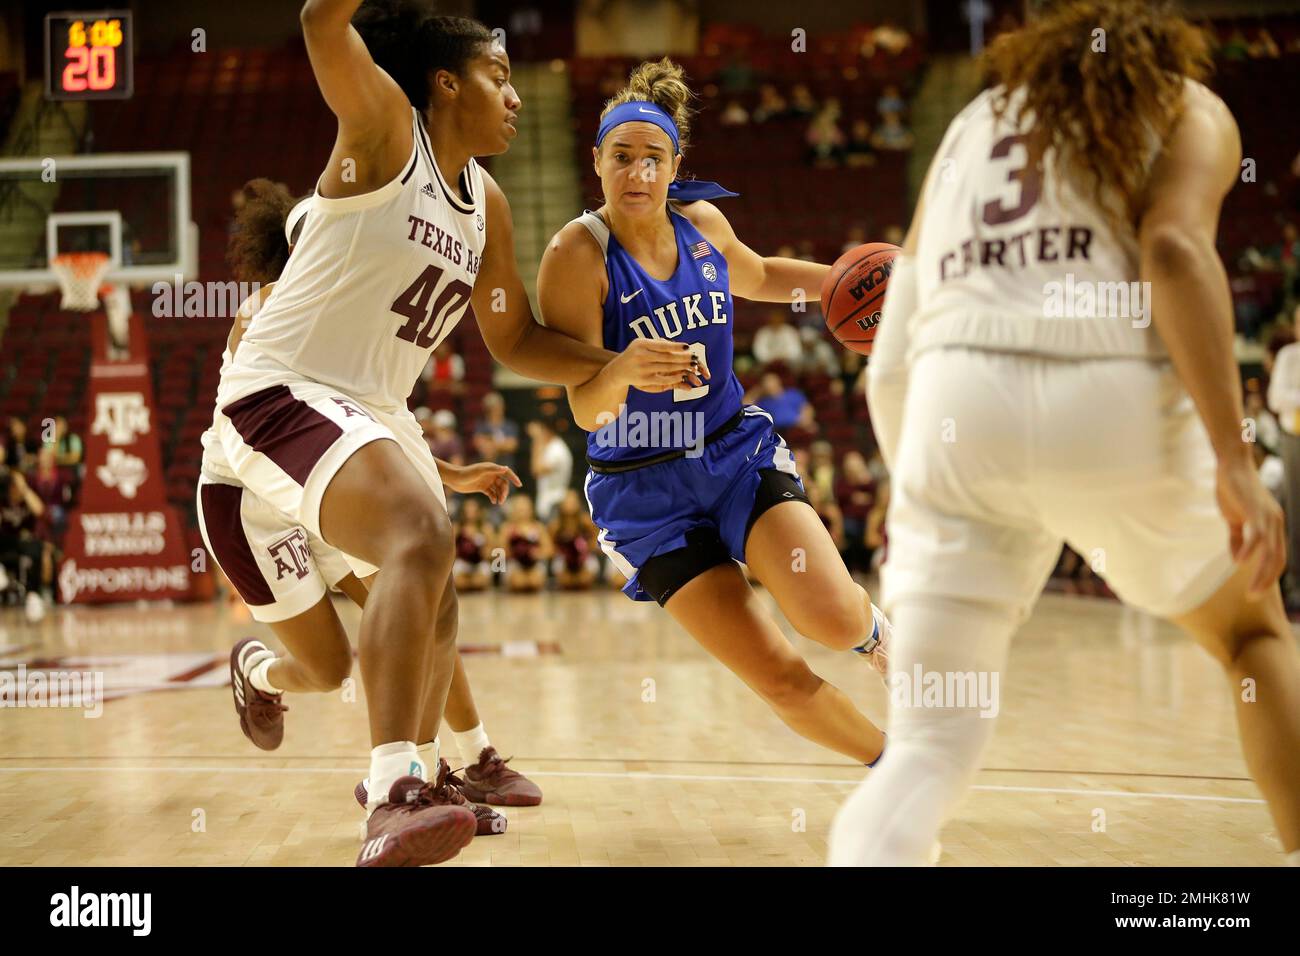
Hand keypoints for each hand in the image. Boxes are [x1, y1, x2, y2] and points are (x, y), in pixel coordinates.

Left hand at [450, 461, 521, 504]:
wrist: (454, 479)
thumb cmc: (467, 473)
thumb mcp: (480, 470)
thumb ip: (493, 469)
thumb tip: (506, 468)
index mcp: (492, 468)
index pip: (506, 472)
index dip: (514, 478)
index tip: (519, 485)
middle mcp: (491, 474)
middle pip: (503, 483)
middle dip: (505, 491)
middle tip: (503, 499)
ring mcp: (487, 481)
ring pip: (498, 489)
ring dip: (500, 495)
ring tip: (499, 502)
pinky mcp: (482, 488)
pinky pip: (491, 493)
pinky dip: (494, 497)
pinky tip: (493, 502)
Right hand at [606, 339, 709, 393]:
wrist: (617, 370)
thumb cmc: (634, 354)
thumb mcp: (641, 344)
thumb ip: (658, 344)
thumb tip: (678, 345)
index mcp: (641, 344)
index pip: (662, 345)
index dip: (676, 346)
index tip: (688, 347)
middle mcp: (641, 356)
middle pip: (667, 357)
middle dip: (683, 358)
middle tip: (694, 358)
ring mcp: (642, 369)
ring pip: (666, 368)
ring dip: (681, 367)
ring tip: (692, 366)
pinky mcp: (644, 380)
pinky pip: (662, 379)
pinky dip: (674, 378)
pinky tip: (682, 376)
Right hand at [1215, 457, 1285, 596]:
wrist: (1232, 464)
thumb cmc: (1233, 490)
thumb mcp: (1235, 519)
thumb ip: (1237, 539)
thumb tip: (1237, 561)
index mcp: (1272, 526)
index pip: (1277, 557)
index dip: (1268, 576)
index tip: (1255, 591)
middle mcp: (1276, 523)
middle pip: (1277, 559)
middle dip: (1266, 581)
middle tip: (1253, 597)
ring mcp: (1267, 517)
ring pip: (1270, 552)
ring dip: (1261, 574)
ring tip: (1251, 591)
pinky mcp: (1255, 510)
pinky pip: (1256, 535)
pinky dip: (1250, 551)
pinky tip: (1241, 562)